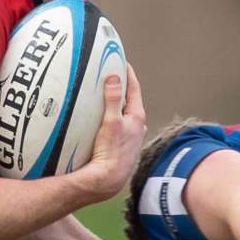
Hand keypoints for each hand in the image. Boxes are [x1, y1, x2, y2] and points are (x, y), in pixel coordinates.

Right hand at [79, 64, 146, 199]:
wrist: (108, 180)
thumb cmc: (110, 152)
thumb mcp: (111, 122)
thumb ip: (112, 99)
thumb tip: (114, 76)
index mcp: (137, 117)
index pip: (134, 88)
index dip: (128, 73)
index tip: (121, 60)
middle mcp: (138, 127)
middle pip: (130, 101)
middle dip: (121, 88)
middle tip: (110, 75)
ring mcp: (131, 137)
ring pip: (124, 115)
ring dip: (116, 105)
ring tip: (104, 97)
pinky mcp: (123, 147)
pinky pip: (118, 126)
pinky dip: (111, 119)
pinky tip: (101, 122)